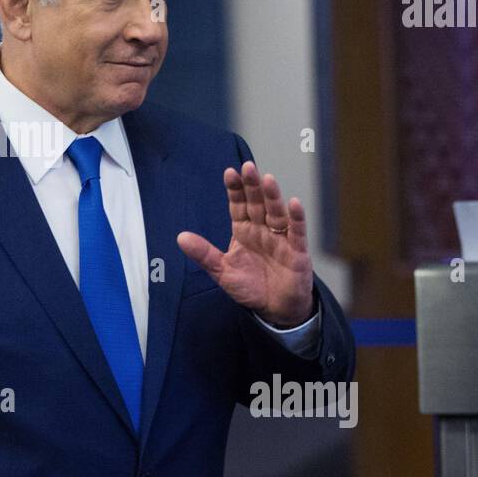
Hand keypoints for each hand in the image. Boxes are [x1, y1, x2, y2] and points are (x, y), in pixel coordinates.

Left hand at [176, 160, 314, 326]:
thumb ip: (204, 254)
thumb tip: (180, 237)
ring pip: (276, 213)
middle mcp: (262, 230)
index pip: (238, 205)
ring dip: (272, 196)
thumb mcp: (222, 272)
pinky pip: (297, 232)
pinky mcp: (297, 251)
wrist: (275, 309)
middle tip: (248, 167)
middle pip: (257, 203)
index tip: (229, 173)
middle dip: (252, 186)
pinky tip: (294, 204)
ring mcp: (280, 238)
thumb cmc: (251, 287)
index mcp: (243, 231)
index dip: (235, 190)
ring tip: (267, 179)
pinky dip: (296, 218)